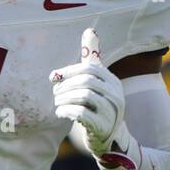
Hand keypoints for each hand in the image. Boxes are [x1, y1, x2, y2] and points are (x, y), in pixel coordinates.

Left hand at [51, 29, 132, 165]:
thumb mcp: (98, 83)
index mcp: (112, 81)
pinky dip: (66, 111)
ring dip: (64, 98)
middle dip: (65, 85)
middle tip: (54, 93)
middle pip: (86, 81)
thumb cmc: (98, 106)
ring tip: (57, 103)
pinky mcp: (103, 126)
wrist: (110, 139)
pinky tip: (60, 113)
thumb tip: (90, 30)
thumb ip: (93, 59)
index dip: (68, 70)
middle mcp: (115, 94)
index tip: (53, 77)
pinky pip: (81, 113)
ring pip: (84, 96)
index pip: (90, 68)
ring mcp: (111, 111)